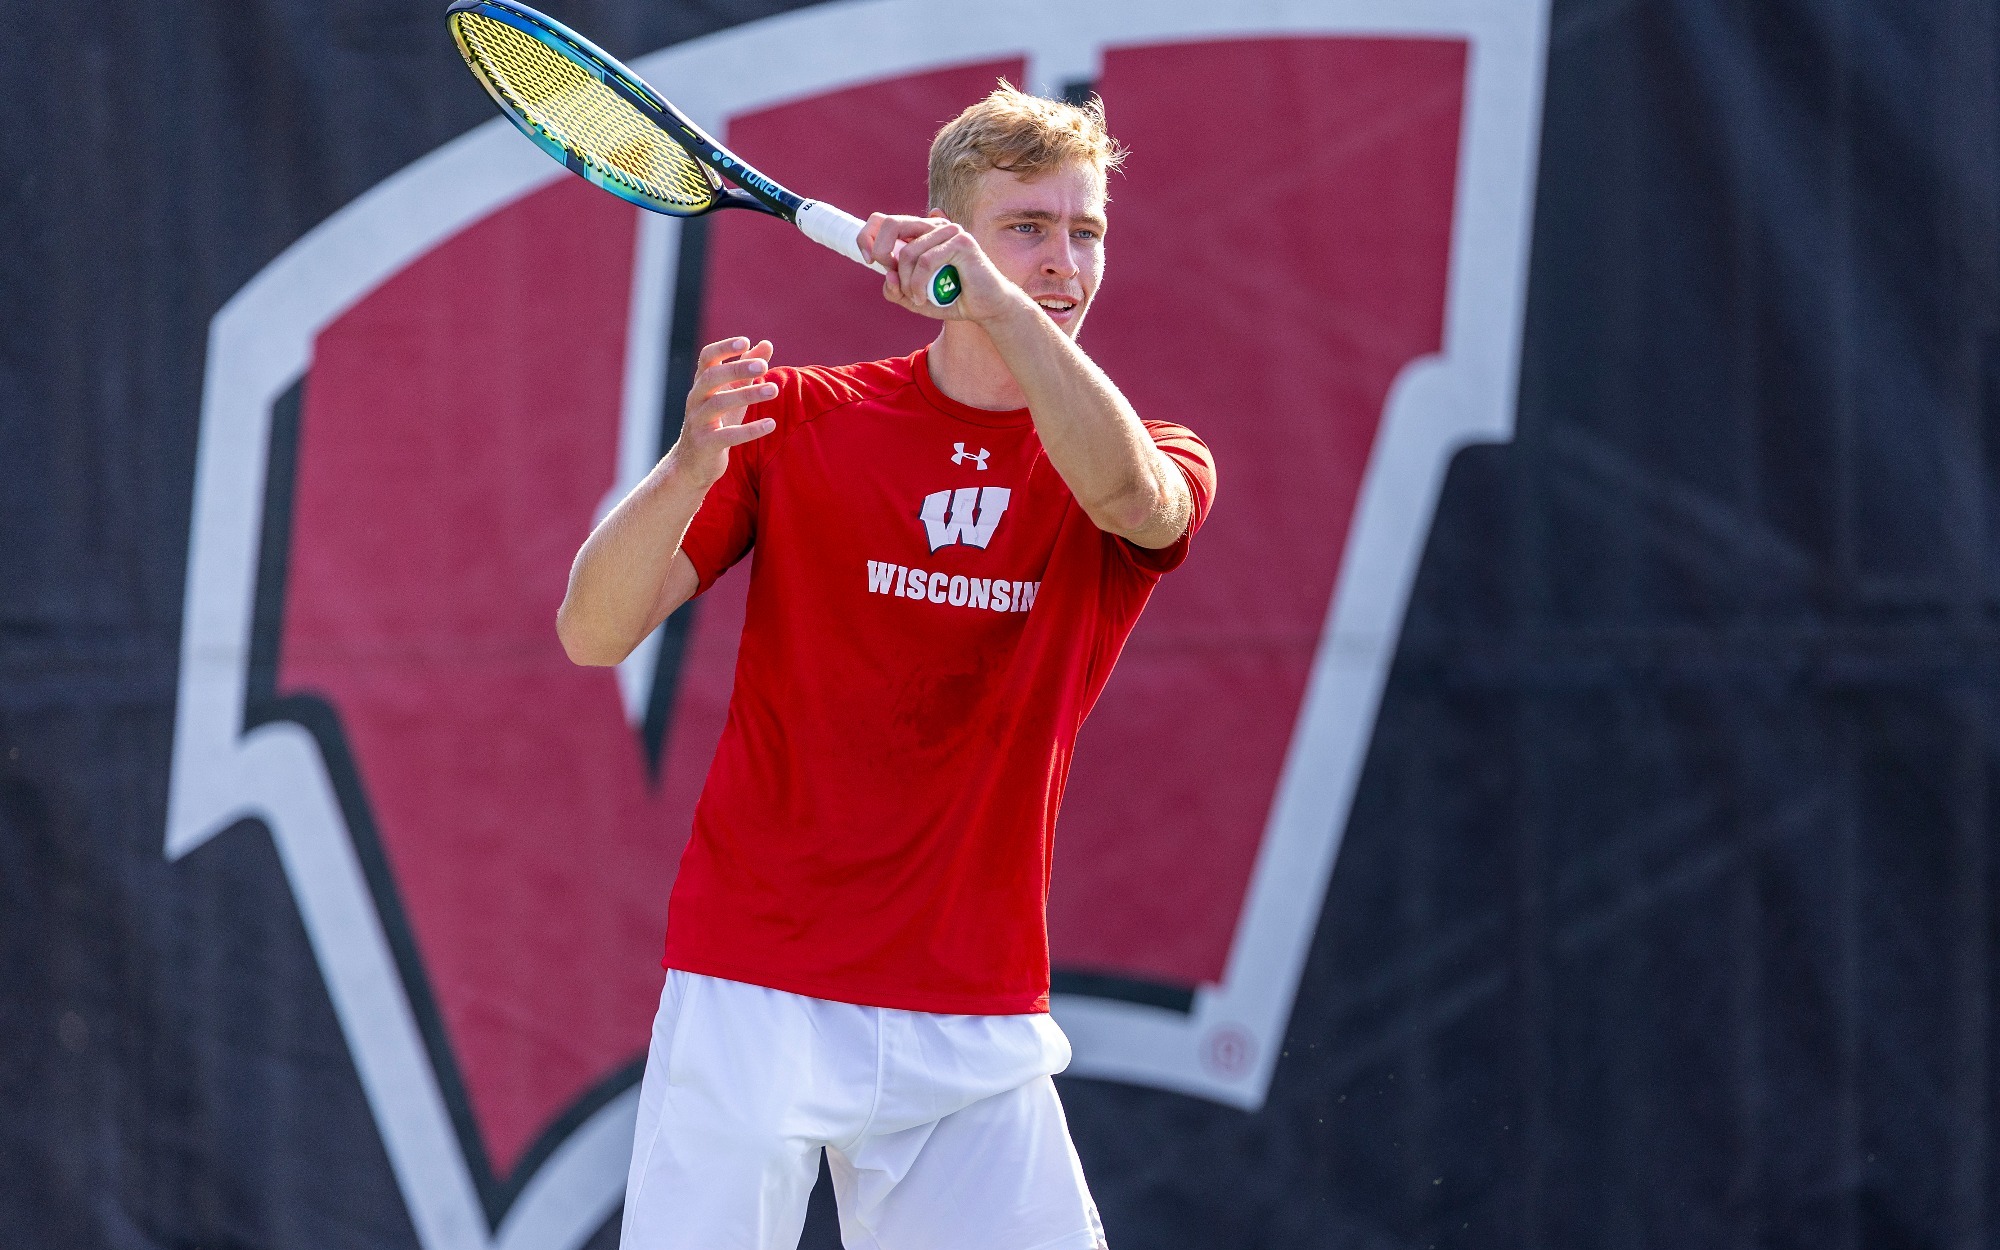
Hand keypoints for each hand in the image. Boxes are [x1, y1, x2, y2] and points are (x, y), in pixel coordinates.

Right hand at [665, 337, 776, 486]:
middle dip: (736, 368)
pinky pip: (727, 436)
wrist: (693, 464)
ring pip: (718, 404)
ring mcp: (698, 422)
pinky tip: (771, 424)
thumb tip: (766, 344)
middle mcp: (696, 400)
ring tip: (774, 390)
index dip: (724, 348)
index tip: (745, 341)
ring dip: (747, 395)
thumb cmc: (716, 422)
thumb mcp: (731, 394)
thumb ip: (747, 370)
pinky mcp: (706, 445)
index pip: (707, 358)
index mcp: (702, 385)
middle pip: (711, 377)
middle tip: (763, 366)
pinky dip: (750, 430)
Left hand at [859, 213, 1015, 323]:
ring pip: (908, 253)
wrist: (986, 307)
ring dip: (906, 283)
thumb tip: (885, 275)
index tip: (867, 260)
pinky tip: (923, 299)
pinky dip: (919, 285)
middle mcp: (934, 225)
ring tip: (917, 299)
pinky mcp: (961, 243)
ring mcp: (949, 231)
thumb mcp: (914, 298)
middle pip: (892, 224)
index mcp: (921, 232)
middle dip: (881, 252)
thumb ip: (896, 290)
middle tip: (888, 276)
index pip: (884, 220)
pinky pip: (926, 262)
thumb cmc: (951, 299)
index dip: (867, 236)